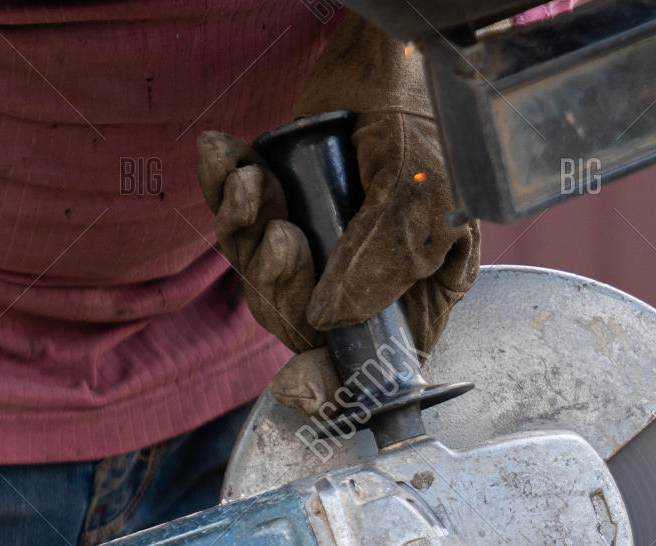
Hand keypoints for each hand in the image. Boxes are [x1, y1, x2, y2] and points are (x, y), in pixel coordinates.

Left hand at [197, 14, 480, 416]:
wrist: (395, 49)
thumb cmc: (433, 123)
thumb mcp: (424, 199)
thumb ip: (386, 265)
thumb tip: (329, 319)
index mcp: (411, 295)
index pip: (369, 362)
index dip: (332, 382)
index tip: (296, 385)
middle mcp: (362, 278)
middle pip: (300, 320)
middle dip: (278, 283)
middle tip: (285, 236)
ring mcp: (320, 239)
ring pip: (260, 271)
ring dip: (244, 229)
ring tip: (251, 181)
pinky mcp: (280, 198)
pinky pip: (236, 217)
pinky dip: (222, 188)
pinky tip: (225, 154)